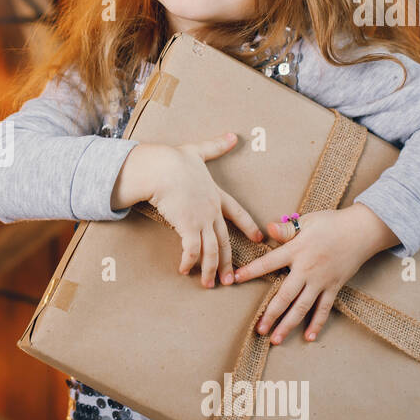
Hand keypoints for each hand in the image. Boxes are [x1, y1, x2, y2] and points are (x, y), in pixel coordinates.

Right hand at [146, 132, 264, 287]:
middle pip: (224, 241)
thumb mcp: (198, 151)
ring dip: (210, 269)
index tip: (259, 239)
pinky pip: (191, 250)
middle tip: (231, 280)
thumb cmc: (174, 160)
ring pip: (211, 250)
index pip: (237, 213)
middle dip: (228, 262)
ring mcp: (201, 220)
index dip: (248, 226)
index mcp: (216, 195)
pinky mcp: (187, 226)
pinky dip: (189, 262)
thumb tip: (234, 135)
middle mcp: (212, 210)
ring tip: (209, 284)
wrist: (161, 168)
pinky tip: (184, 270)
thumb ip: (216, 146)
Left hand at [231, 206, 386, 343]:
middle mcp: (307, 269)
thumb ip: (286, 229)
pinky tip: (309, 337)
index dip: (251, 271)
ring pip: (302, 307)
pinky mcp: (334, 287)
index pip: (269, 263)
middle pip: (285, 295)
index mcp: (297, 250)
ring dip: (289, 324)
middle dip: (271, 314)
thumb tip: (267, 228)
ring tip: (276, 339)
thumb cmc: (332, 223)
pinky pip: (324, 308)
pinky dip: (317, 323)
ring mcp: (321, 281)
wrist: (363, 230)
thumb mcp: (307, 221)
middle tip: (259, 329)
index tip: (235, 279)